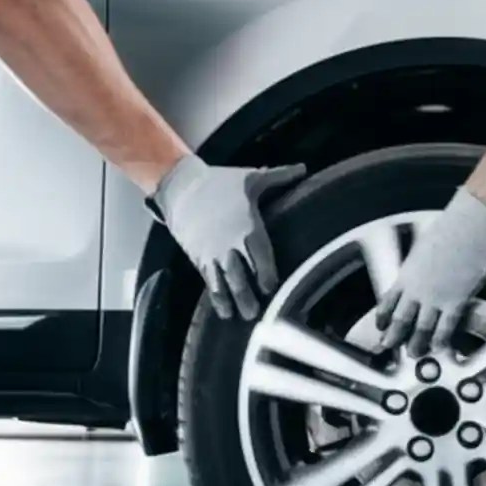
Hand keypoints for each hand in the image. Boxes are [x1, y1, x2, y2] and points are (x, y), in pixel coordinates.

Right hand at [152, 156, 305, 320]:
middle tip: (257, 315)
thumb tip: (304, 168)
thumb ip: (280, 177)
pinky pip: (210, 282)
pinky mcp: (200, 258)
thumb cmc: (219, 182)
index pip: (261, 256)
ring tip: (243, 317)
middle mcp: (230, 243)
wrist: (181, 187)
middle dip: (249, 295)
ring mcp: (213, 253)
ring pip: (225, 283)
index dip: (266, 274)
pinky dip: (217, 298)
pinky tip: (224, 312)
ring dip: (234, 301)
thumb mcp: (252, 177)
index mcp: (247, 226)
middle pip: (242, 275)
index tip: (272, 287)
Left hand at [376, 188, 485, 355]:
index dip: (383, 316)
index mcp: (407, 274)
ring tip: (415, 354)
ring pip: (421, 328)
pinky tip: (440, 348)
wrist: (466, 227)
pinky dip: (442, 340)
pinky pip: (447, 327)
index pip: (388, 301)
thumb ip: (419, 265)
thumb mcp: (422, 248)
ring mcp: (435, 297)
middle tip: (388, 347)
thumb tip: (420, 270)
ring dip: (416, 343)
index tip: (380, 326)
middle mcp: (417, 289)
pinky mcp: (456, 301)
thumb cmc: (449, 229)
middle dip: (393, 336)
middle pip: (400, 319)